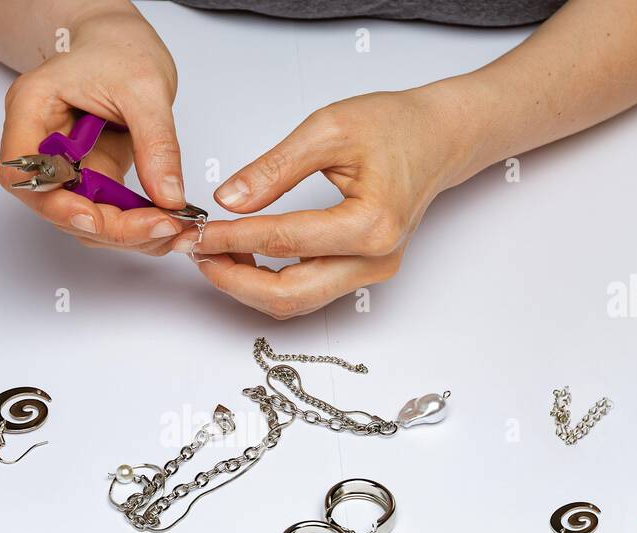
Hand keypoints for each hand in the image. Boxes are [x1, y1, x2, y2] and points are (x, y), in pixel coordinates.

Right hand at [0, 7, 190, 254]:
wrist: (124, 42)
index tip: (95, 217)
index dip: (53, 203)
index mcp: (30, 110)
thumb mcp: (145, 88)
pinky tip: (167, 222)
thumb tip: (169, 197)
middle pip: (56, 206)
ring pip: (83, 219)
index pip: (21, 175)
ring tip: (171, 227)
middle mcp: (39, 144)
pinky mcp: (90, 176)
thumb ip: (156, 143)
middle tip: (160, 226)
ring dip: (125, 233)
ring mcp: (65, 165)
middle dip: (108, 226)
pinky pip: (106, 212)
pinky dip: (136, 224)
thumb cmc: (120, 48)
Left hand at [174, 83, 479, 316]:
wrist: (439, 138)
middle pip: (288, 294)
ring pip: (296, 302)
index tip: (199, 232)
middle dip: (234, 279)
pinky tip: (243, 255)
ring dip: (248, 285)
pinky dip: (270, 281)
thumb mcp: (329, 129)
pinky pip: (307, 291)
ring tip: (214, 253)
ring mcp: (370, 273)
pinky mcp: (361, 273)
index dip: (234, 239)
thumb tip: (230, 201)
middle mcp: (374, 260)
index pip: (284, 242)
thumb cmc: (396, 126)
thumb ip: (275, 168)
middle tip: (197, 254)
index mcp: (371, 224)